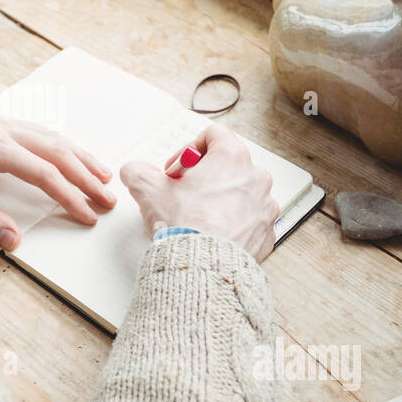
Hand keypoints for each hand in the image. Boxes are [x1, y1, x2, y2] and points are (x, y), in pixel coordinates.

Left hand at [0, 95, 116, 250]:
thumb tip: (14, 240)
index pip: (43, 173)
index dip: (68, 196)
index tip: (86, 215)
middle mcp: (1, 128)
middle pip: (56, 151)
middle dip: (86, 176)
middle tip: (109, 200)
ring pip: (51, 135)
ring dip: (79, 156)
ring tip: (103, 175)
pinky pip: (38, 128)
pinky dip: (61, 142)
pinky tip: (70, 152)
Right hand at [119, 122, 279, 262]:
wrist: (204, 267)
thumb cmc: (185, 226)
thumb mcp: (148, 190)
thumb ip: (137, 172)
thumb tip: (135, 172)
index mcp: (232, 157)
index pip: (214, 134)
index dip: (188, 150)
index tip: (177, 170)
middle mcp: (255, 177)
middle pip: (228, 164)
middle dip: (204, 176)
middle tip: (184, 194)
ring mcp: (265, 206)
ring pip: (241, 192)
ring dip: (220, 198)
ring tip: (198, 216)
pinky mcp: (267, 231)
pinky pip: (250, 219)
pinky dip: (234, 222)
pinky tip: (213, 233)